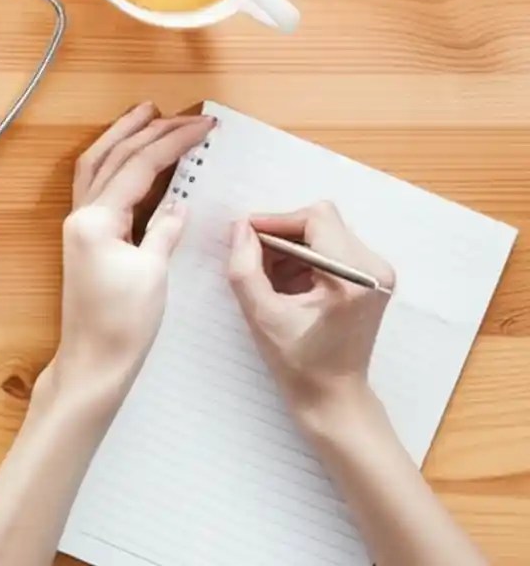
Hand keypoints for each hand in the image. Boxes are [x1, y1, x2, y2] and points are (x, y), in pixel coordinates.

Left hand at [48, 103, 214, 397]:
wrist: (94, 363)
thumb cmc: (121, 326)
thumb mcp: (152, 274)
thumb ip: (164, 231)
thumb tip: (177, 205)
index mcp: (95, 220)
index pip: (138, 166)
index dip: (172, 142)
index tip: (203, 126)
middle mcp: (81, 217)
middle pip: (112, 156)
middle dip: (147, 130)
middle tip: (180, 113)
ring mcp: (80, 228)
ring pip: (99, 167)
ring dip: (124, 139)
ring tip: (148, 116)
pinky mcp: (86, 241)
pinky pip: (100, 189)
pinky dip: (118, 167)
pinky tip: (135, 161)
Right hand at [226, 201, 396, 428]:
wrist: (333, 396)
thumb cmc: (297, 363)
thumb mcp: (261, 315)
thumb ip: (245, 267)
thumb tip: (239, 227)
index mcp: (353, 276)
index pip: (315, 218)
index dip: (275, 221)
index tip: (245, 236)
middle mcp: (374, 268)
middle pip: (321, 223)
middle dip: (282, 236)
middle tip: (253, 260)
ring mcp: (377, 273)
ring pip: (325, 234)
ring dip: (291, 249)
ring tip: (269, 279)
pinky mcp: (372, 280)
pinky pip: (332, 250)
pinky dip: (304, 260)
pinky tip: (287, 286)